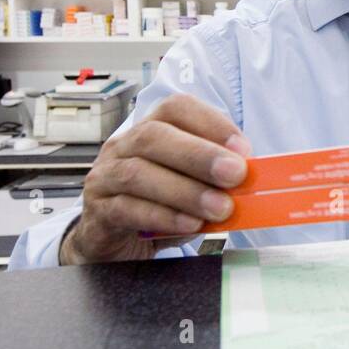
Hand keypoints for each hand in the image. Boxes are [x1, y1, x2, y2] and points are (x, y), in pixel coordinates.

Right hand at [60, 93, 251, 263]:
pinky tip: (190, 225)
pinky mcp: (97, 212)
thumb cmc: (158, 204)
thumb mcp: (190, 184)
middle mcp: (123, 146)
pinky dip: (164, 216)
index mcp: (150, 129)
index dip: (211, 123)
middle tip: (236, 175)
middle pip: (154, 136)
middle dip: (199, 155)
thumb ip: (215, 178)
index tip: (243, 150)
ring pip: (138, 174)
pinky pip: (127, 209)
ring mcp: (105, 177)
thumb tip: (251, 177)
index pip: (176, 108)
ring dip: (185, 191)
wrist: (114, 240)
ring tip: (220, 208)